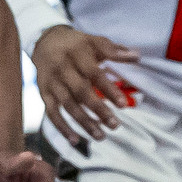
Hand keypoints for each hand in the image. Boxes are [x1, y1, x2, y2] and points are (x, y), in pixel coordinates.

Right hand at [32, 23, 139, 146]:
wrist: (45, 42)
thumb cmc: (77, 44)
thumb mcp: (94, 41)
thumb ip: (114, 50)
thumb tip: (137, 56)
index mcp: (77, 53)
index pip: (94, 73)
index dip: (108, 89)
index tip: (123, 105)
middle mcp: (62, 68)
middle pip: (80, 91)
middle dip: (98, 110)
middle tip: (115, 125)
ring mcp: (51, 82)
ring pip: (67, 105)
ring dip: (84, 123)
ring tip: (101, 136)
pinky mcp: (44, 93)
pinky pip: (52, 113)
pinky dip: (62, 128)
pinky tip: (76, 140)